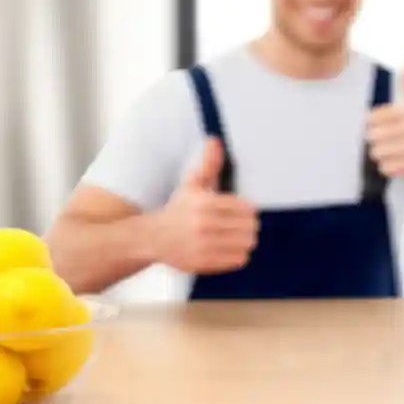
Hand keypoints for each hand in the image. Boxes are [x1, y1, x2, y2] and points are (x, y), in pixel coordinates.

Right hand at [151, 138, 258, 273]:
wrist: (154, 237)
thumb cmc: (178, 209)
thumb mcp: (191, 185)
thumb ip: (208, 164)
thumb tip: (215, 140)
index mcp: (204, 203)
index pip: (247, 208)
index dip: (247, 210)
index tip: (241, 211)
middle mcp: (204, 225)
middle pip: (250, 227)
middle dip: (248, 226)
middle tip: (240, 226)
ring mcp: (203, 246)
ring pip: (246, 244)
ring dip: (245, 241)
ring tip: (235, 237)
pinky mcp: (203, 263)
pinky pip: (238, 260)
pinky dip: (238, 255)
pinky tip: (227, 249)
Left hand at [366, 59, 403, 182]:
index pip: (372, 118)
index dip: (375, 124)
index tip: (385, 126)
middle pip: (372, 137)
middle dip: (379, 140)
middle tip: (392, 141)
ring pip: (377, 153)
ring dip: (383, 154)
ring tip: (397, 152)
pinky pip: (386, 168)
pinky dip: (391, 167)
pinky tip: (403, 163)